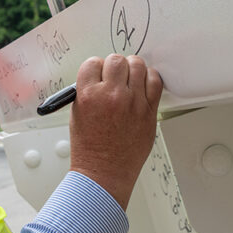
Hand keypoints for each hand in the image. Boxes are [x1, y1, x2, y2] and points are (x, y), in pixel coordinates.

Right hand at [68, 54, 162, 208]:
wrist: (104, 172)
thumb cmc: (90, 149)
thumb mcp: (77, 115)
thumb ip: (88, 92)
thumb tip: (101, 78)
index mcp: (88, 96)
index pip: (93, 63)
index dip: (96, 68)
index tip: (99, 74)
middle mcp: (112, 95)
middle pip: (116, 60)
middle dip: (114, 66)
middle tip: (115, 77)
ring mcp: (133, 102)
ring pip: (138, 65)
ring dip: (133, 69)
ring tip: (130, 80)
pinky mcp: (149, 111)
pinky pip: (155, 81)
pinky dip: (150, 78)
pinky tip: (143, 86)